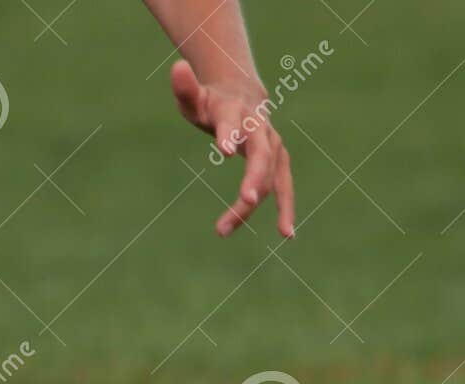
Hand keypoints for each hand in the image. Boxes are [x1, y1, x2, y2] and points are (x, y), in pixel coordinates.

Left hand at [170, 60, 295, 237]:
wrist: (243, 94)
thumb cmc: (211, 101)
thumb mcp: (193, 96)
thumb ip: (185, 87)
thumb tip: (177, 68)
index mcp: (234, 111)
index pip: (231, 123)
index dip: (228, 134)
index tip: (224, 150)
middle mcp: (259, 128)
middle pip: (260, 154)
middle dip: (255, 177)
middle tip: (246, 199)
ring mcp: (271, 145)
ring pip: (273, 176)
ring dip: (273, 204)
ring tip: (280, 233)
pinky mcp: (277, 161)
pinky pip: (283, 186)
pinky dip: (287, 208)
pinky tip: (288, 234)